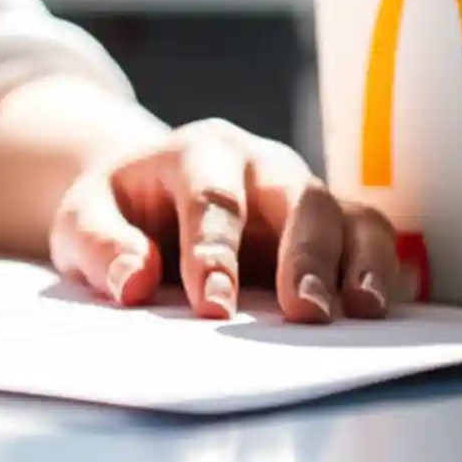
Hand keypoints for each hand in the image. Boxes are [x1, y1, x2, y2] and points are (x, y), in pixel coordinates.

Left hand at [50, 119, 397, 322]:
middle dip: (302, 253)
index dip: (213, 252)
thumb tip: (132, 280)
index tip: (212, 307)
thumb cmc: (117, 208)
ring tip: (361, 310)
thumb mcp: (82, 217)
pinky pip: (368, 235)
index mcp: (198, 151)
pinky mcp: (328, 225)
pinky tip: (379, 306)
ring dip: (355, 260)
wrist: (145, 193)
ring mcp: (300, 191)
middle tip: (303, 311)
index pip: (212, 198)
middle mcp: (260, 162)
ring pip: (344, 212)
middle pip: (295, 196)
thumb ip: (100, 244)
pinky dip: (379, 266)